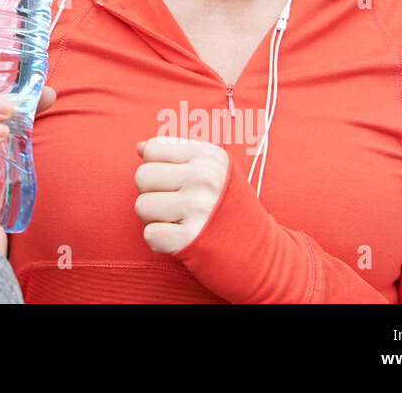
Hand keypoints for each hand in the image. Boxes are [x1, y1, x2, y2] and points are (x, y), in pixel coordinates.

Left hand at [133, 137, 229, 252]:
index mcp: (209, 156)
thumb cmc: (228, 207)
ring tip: (178, 221)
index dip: (156, 167)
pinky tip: (179, 238)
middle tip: (174, 204)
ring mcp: (199, 208)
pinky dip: (159, 240)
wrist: (262, 252)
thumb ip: (176, 154)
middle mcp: (205, 178)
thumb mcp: (212, 170)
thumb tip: (139, 147)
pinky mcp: (192, 239)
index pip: (153, 149)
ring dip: (154, 218)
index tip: (175, 182)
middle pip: (142, 176)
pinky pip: (150, 235)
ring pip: (142, 206)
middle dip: (151, 193)